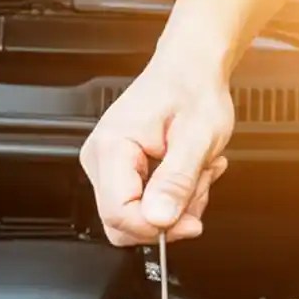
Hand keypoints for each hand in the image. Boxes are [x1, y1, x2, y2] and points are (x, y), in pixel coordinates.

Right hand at [79, 58, 233, 245]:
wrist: (191, 71)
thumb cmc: (192, 91)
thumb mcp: (196, 138)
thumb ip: (176, 182)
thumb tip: (159, 219)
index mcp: (112, 148)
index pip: (118, 214)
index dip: (156, 227)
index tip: (189, 221)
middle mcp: (101, 159)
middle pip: (125, 223)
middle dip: (170, 216)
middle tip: (197, 184)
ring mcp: (109, 168)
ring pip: (140, 219)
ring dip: (178, 205)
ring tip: (196, 170)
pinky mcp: (122, 174)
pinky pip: (146, 208)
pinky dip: (175, 198)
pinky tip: (188, 172)